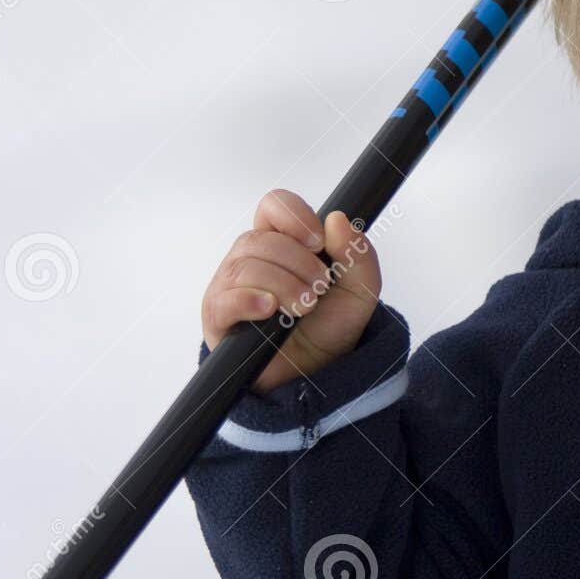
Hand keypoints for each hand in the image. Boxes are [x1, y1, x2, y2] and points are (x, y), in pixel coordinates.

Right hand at [201, 189, 382, 394]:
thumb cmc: (331, 326)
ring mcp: (231, 286)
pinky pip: (224, 299)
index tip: (318, 242)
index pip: (274, 206)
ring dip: (283, 285)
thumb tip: (338, 219)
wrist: (318, 372)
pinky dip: (250, 300)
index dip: (294, 216)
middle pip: (260, 239)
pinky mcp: (219, 318)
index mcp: (283, 243)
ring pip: (244, 266)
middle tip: (319, 288)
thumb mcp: (360, 290)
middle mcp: (251, 258)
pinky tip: (270, 310)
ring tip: (303, 308)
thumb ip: (357, 254)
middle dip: (298, 263)